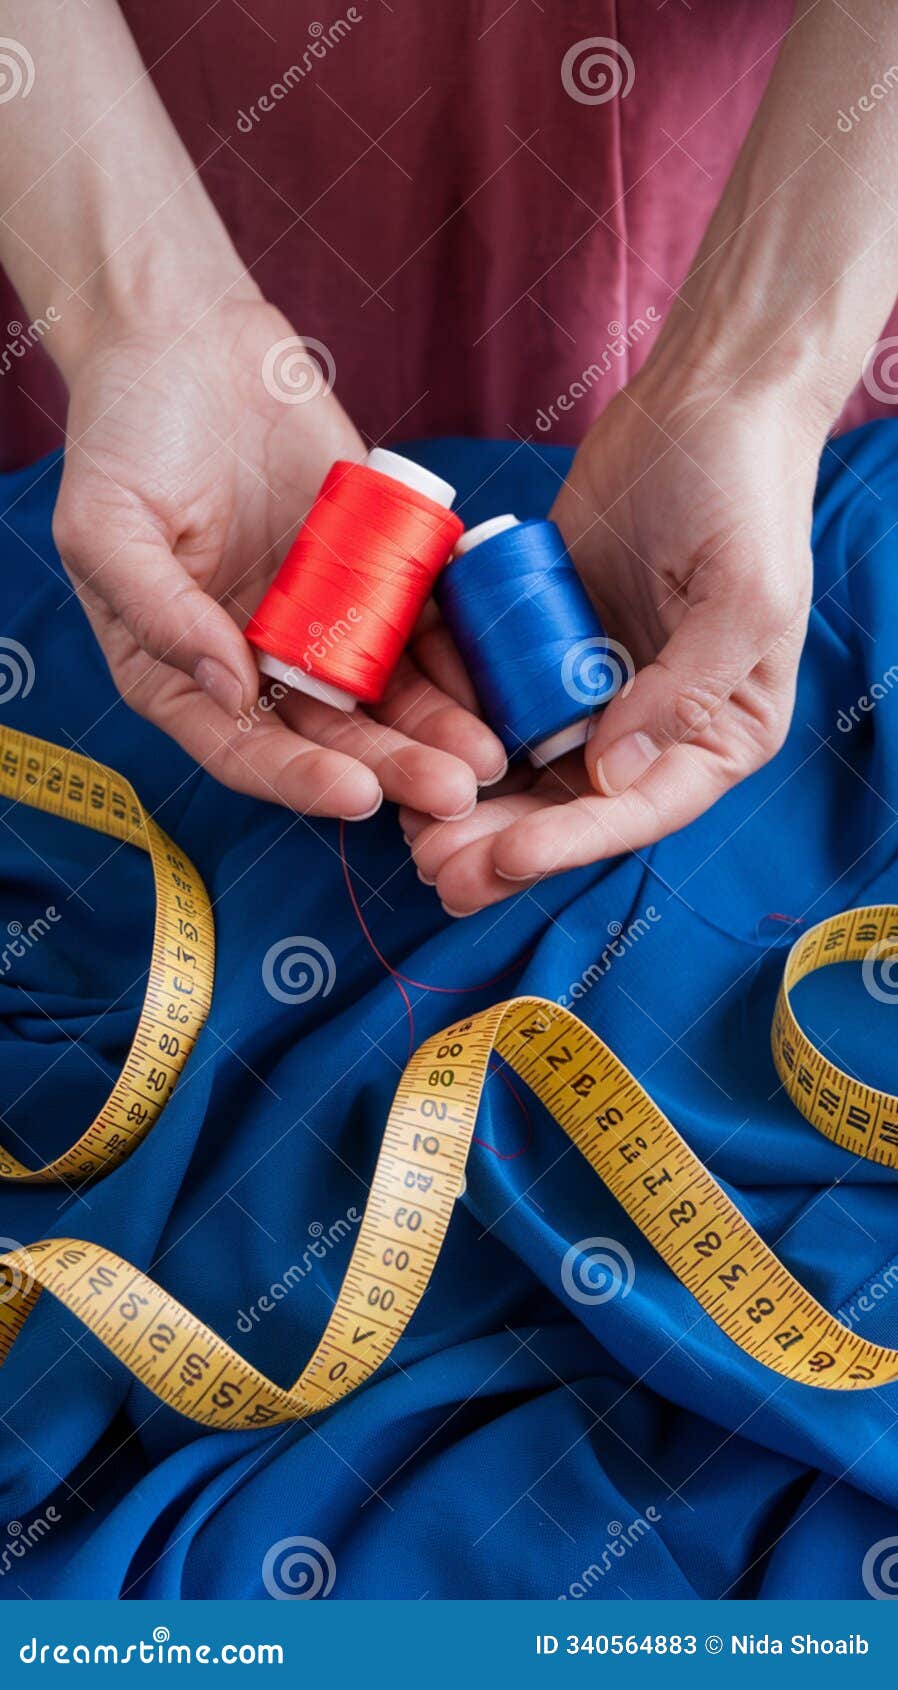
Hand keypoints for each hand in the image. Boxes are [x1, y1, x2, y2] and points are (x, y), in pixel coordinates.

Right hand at [52, 288, 506, 820]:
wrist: (187, 339)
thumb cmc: (125, 433)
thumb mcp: (105, 525)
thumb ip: (159, 612)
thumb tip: (230, 687)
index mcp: (179, 669)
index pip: (241, 747)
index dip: (299, 778)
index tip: (357, 793)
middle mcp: (253, 662)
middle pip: (329, 736)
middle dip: (392, 768)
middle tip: (455, 792)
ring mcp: (316, 621)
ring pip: (384, 695)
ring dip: (436, 729)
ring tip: (487, 757)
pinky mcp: (368, 573)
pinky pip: (418, 627)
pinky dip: (456, 659)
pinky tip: (496, 686)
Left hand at [400, 360, 822, 912]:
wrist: (703, 399)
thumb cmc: (743, 492)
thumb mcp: (745, 594)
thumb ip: (689, 691)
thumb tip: (617, 775)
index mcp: (720, 731)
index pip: (641, 807)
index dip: (571, 841)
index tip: (505, 858)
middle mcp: (656, 724)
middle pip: (573, 806)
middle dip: (504, 844)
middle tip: (436, 870)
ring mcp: (595, 686)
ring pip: (526, 770)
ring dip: (471, 808)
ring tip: (413, 839)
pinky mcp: (545, 645)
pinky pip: (495, 703)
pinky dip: (455, 735)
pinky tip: (407, 759)